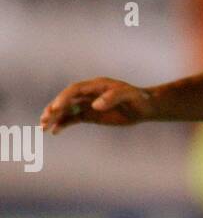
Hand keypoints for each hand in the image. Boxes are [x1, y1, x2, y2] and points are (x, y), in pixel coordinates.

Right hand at [40, 78, 155, 133]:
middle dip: (54, 109)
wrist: (144, 106)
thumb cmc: (138, 98)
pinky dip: (63, 124)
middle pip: (66, 99)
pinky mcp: (90, 115)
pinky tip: (55, 131)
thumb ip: (113, 98)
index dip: (64, 98)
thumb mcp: (128, 96)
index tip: (57, 108)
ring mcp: (88, 104)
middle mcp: (88, 93)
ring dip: (55, 117)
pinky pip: (73, 119)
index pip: (75, 90)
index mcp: (95, 85)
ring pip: (67, 110)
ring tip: (43, 127)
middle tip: (44, 119)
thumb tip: (95, 105)